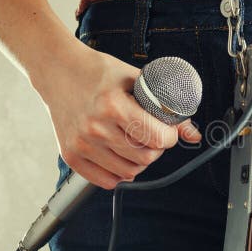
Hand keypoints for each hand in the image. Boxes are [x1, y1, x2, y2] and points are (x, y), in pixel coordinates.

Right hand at [33, 42, 201, 189]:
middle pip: (145, 158)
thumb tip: (193, 135)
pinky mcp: (71, 155)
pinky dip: (120, 173)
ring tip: (137, 144)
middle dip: (157, 149)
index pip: (156, 138)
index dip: (170, 137)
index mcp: (113, 106)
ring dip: (140, 162)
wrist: (58, 69)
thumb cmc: (98, 72)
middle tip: (153, 136)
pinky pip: (105, 181)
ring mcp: (81, 144)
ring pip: (128, 172)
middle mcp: (95, 128)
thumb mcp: (135, 80)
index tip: (167, 130)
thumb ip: (166, 106)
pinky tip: (121, 156)